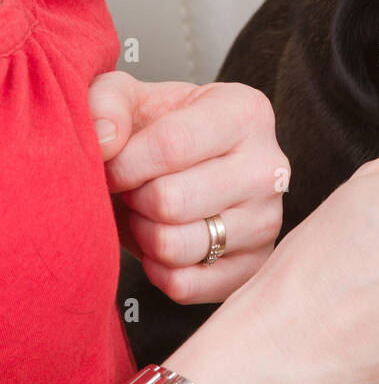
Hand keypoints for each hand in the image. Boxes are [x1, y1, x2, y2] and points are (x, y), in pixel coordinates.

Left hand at [89, 73, 286, 302]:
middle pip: (170, 201)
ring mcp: (267, 221)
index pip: (171, 145)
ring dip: (143, 235)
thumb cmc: (164, 129)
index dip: (124, 164)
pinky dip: (157, 270)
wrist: (194, 164)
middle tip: (132, 191)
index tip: (112, 167)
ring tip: (147, 215)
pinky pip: (186, 286)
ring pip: (177, 247)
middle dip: (133, 199)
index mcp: (246, 113)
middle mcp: (269, 167)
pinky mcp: (254, 266)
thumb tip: (104, 141)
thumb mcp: (130, 97)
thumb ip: (107, 105)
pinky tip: (161, 243)